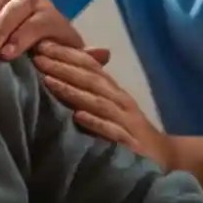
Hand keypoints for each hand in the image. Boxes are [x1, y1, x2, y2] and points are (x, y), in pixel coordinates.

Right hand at [0, 0, 108, 63]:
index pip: (39, 22)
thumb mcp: (66, 56)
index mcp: (52, 16)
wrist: (35, 36)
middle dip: (6, 25)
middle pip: (21, 5)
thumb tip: (105, 54)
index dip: (23, 37)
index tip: (6, 55)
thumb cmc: (48, 52)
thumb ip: (82, 57)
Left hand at [33, 41, 172, 169]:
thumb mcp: (109, 108)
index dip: (66, 54)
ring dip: (73, 91)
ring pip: (99, 102)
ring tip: (49, 81)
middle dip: (63, 66)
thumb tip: (56, 73)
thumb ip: (88, 91)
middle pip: (91, 79)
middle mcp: (120, 101)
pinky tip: (78, 117)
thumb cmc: (129, 131)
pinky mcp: (132, 144)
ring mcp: (127, 122)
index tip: (41, 45)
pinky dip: (96, 123)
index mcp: (114, 91)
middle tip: (38, 56)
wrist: (164, 157)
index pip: (89, 66)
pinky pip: (113, 132)